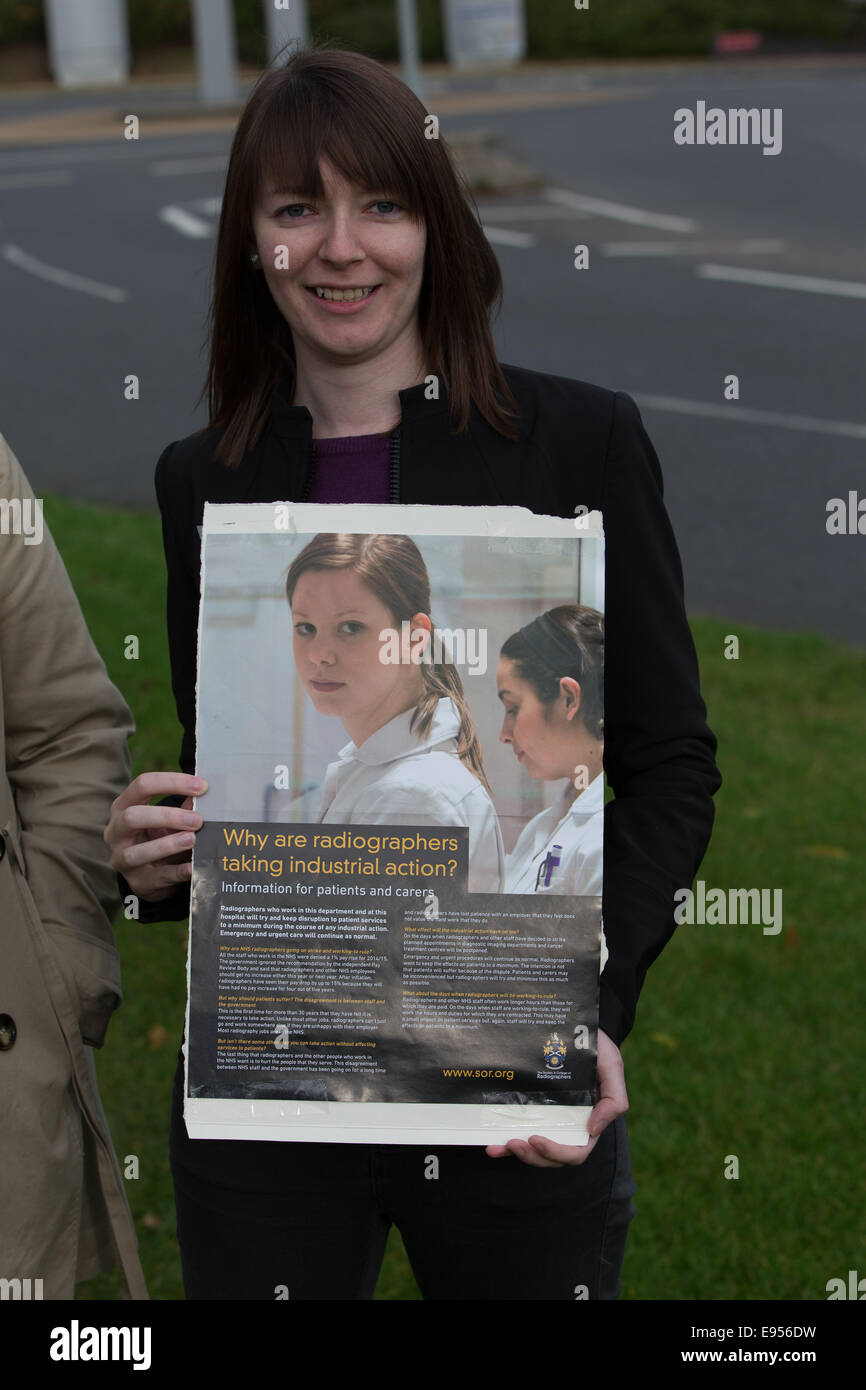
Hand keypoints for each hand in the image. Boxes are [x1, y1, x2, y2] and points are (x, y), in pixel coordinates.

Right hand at [105, 771, 207, 902]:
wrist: (149, 873)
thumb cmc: (158, 836)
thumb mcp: (167, 819)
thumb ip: (185, 806)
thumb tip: (209, 794)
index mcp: (123, 806)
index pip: (142, 785)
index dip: (172, 782)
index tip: (201, 786)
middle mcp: (116, 831)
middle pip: (132, 817)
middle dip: (167, 816)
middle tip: (197, 819)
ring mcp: (122, 858)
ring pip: (137, 852)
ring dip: (167, 845)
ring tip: (192, 839)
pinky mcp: (136, 881)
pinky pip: (157, 877)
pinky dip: (177, 872)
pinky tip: (193, 867)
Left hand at [485, 1028, 627, 1166]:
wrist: (577, 1027)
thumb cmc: (598, 1048)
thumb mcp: (612, 1067)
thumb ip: (613, 1099)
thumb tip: (594, 1130)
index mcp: (589, 1120)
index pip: (576, 1151)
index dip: (557, 1152)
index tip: (536, 1139)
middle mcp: (569, 1124)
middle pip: (552, 1156)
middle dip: (532, 1156)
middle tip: (513, 1142)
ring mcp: (550, 1118)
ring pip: (535, 1150)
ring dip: (516, 1154)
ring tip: (496, 1147)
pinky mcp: (534, 1110)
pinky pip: (521, 1132)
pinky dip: (507, 1144)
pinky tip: (492, 1145)